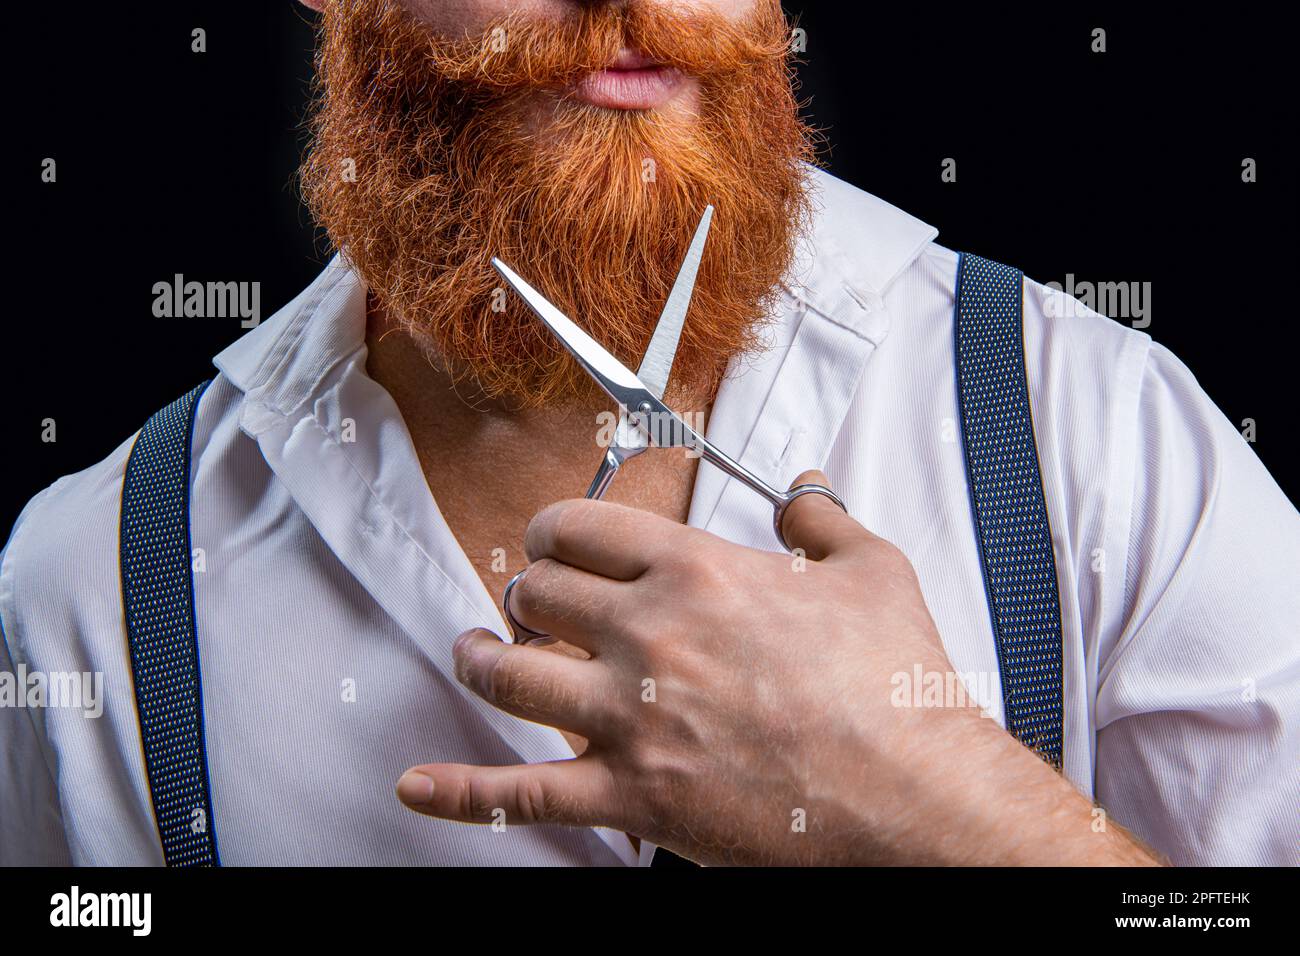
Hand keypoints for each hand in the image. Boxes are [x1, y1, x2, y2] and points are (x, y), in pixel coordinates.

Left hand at [397, 471, 1161, 865]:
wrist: (912, 798)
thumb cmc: (895, 691)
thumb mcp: (873, 573)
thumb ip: (823, 518)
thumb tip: (806, 488)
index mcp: (696, 573)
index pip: (580, 529)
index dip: (555, 531)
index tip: (556, 541)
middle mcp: (648, 637)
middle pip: (535, 595)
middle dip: (525, 594)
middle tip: (529, 602)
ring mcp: (629, 719)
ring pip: (510, 676)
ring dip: (481, 660)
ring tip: (476, 654)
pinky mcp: (629, 796)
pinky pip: (519, 795)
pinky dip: (458, 790)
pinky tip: (418, 785)